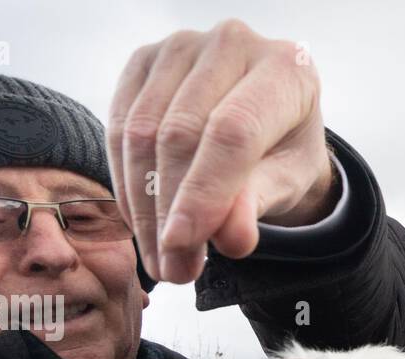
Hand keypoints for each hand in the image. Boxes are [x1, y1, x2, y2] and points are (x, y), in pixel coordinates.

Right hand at [107, 19, 336, 282]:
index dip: (204, 194)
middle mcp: (232, 42)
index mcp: (284, 68)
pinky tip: (144, 225)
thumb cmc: (284, 154)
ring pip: (141, 133)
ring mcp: (181, 45)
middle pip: (181, 133)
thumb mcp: (286, 184)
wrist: (267, 126)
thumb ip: (257, 206)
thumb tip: (228, 239)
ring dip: (144, 208)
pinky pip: (118, 128)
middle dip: (170, 212)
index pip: (233, 133)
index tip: (182, 247)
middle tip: (175, 271)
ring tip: (162, 261)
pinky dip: (127, 184)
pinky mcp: (143, 61)